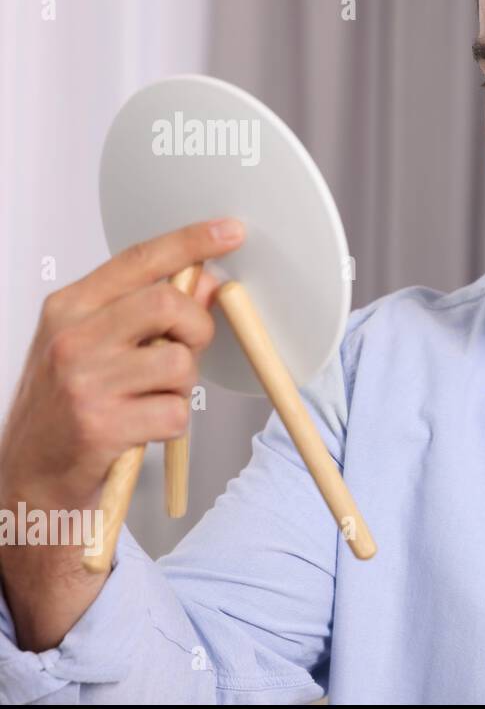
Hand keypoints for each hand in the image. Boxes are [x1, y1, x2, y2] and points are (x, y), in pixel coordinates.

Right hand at [0, 219, 242, 513]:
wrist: (28, 477)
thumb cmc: (66, 408)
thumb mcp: (93, 348)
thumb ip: (143, 313)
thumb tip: (206, 283)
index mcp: (69, 309)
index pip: (139, 259)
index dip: (192, 241)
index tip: (230, 231)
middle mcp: (72, 339)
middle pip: (170, 304)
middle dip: (196, 328)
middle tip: (186, 349)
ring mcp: (84, 382)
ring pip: (179, 362)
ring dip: (180, 385)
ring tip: (148, 399)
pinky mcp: (101, 426)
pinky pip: (176, 412)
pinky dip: (171, 424)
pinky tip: (140, 430)